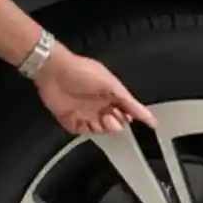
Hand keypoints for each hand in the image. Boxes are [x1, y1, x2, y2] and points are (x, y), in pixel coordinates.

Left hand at [32, 46, 157, 135]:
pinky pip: (83, 131)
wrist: (53, 71)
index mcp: (110, 95)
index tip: (145, 126)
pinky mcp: (71, 119)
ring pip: (100, 129)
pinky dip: (88, 130)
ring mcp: (85, 113)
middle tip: (114, 118)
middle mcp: (99, 105)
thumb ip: (130, 103)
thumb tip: (149, 116)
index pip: (127, 112)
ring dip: (104, 128)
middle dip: (117, 123)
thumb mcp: (112, 85)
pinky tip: (89, 123)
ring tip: (104, 120)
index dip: (133, 118)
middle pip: (114, 123)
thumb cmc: (82, 71)